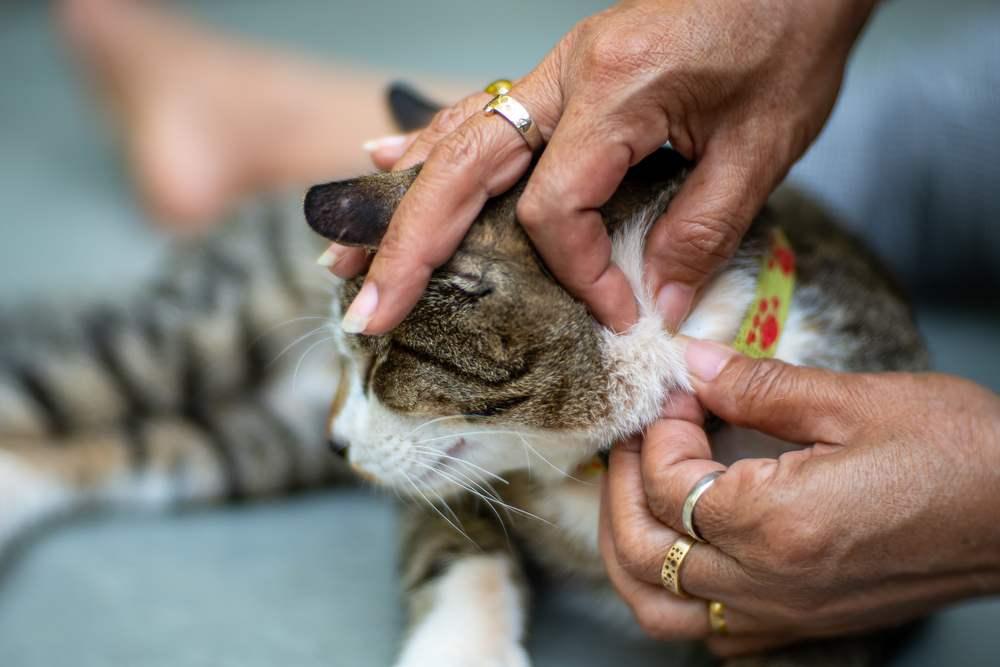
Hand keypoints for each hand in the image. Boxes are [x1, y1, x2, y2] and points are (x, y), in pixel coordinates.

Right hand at [328, 0, 877, 333]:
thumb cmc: (787, 37)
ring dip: (400, 204)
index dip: (575, 272)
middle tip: (370, 309)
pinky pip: (478, 113)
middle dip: (409, 247)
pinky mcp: (562, 73)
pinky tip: (385, 163)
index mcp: (614, 92)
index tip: (618, 312)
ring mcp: (555, 70)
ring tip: (348, 252)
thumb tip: (656, 304)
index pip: (554, 207)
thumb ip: (702, 230)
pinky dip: (427, 142)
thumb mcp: (764, 145)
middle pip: (460, 172)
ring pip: (454, 141)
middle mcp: (565, 76)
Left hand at [599, 340, 999, 655]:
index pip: (665, 484)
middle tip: (636, 438)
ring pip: (659, 611)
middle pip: (640, 554)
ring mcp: (783, 614)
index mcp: (776, 524)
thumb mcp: (856, 401)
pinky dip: (677, 594)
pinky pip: (709, 632)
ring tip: (638, 494)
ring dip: (630, 551)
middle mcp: (768, 584)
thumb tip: (694, 364)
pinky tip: (690, 548)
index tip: (679, 392)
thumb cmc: (961, 455)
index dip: (657, 428)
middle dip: (617, 487)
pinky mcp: (804, 625)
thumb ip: (758, 385)